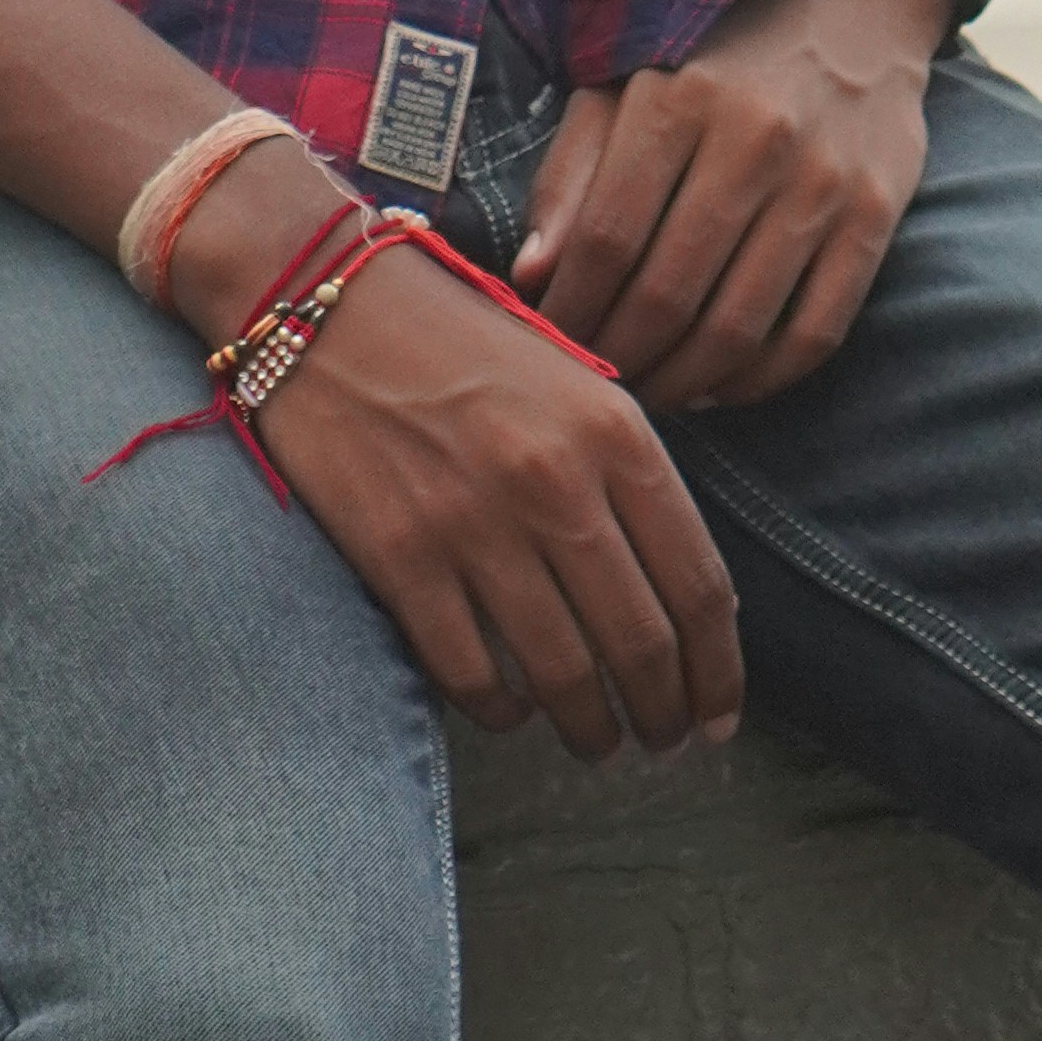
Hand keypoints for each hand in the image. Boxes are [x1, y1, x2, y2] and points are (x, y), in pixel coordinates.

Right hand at [250, 233, 743, 761]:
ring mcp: (474, 522)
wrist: (322, 298)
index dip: (719, 673)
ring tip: (595, 741)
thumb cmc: (457, 341)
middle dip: (663, 715)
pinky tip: (508, 710)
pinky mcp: (399, 555)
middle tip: (661, 742)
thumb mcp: (570, 381)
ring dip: (590, 730)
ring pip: (564, 675)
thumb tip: (677, 595)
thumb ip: (628, 472)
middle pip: (642, 645)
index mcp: (614, 432)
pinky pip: (470, 673)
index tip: (717, 718)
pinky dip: (499, 711)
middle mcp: (555, 481)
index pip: (699, 587)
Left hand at [511, 0, 946, 410]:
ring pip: (739, 326)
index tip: (550, 341)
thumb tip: (532, 274)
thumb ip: (574, 171)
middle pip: (668, 293)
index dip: (570, 308)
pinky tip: (722, 383)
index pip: (606, 238)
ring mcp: (823, 183)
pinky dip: (761, 378)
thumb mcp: (626, 74)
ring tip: (649, 390)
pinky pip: (817, 330)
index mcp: (678, 98)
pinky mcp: (878, 214)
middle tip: (595, 382)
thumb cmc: (717, 38)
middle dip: (620, 357)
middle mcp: (754, 140)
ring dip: (683, 380)